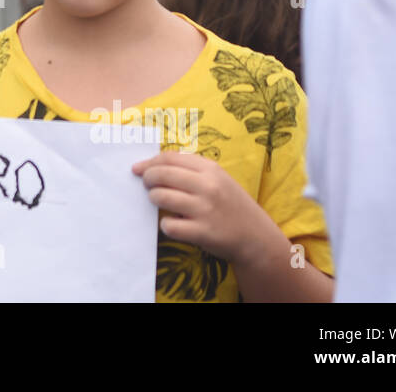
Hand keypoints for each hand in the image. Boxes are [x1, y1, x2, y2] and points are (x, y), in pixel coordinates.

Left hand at [132, 150, 275, 265]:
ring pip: (161, 197)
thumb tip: (155, 165)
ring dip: (154, 199)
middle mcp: (208, 186)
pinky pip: (169, 225)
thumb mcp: (219, 179)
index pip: (170, 158)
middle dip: (148, 179)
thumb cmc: (231, 205)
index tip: (139, 168)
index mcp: (211, 169)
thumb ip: (192, 170)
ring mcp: (205, 209)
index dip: (150, 162)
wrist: (257, 237)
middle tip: (146, 185)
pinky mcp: (202, 232)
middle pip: (162, 174)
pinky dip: (166, 225)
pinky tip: (173, 224)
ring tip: (160, 202)